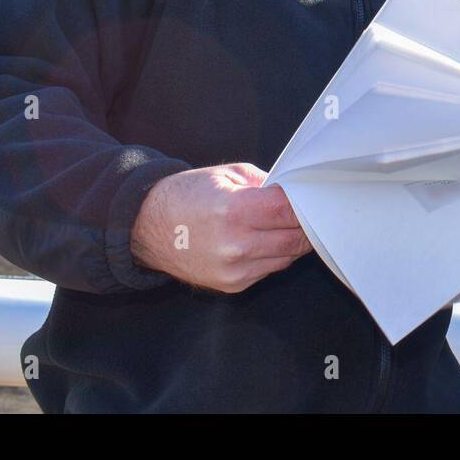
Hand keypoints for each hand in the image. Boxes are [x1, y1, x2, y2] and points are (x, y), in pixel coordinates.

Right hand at [131, 163, 311, 292]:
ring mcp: (235, 269)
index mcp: (236, 211)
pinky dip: (274, 255)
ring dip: (293, 242)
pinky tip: (267, 240)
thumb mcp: (227, 175)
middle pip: (295, 238)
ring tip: (290, 224)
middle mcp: (237, 245)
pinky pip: (269, 269)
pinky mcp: (232, 284)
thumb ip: (266, 183)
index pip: (290, 210)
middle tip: (313, 211)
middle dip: (307, 224)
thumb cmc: (185, 196)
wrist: (145, 226)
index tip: (315, 196)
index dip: (307, 203)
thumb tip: (295, 192)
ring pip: (286, 257)